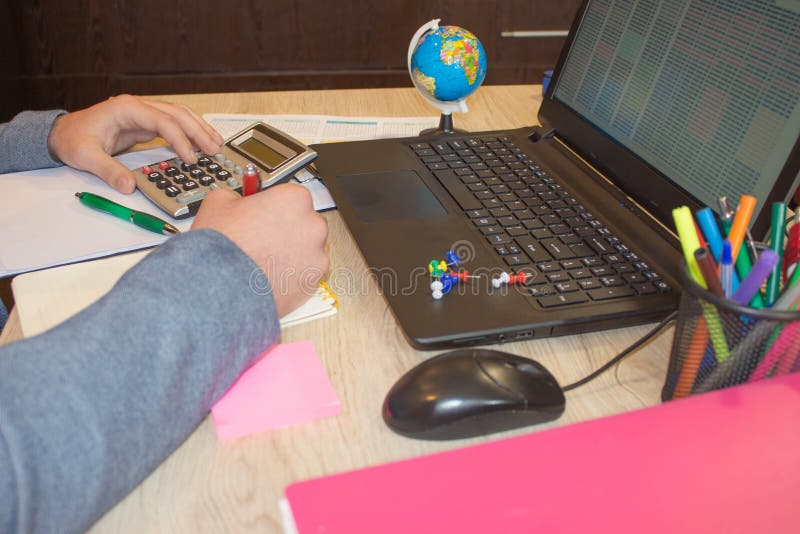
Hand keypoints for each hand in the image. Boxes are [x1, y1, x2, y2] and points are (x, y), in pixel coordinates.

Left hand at [47, 94, 222, 193]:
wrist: (62, 134)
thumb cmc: (72, 139)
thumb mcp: (85, 156)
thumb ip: (108, 171)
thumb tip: (129, 186)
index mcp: (126, 109)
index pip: (162, 121)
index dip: (179, 139)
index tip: (189, 158)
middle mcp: (138, 107)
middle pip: (177, 114)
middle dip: (198, 132)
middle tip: (214, 149)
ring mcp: (143, 114)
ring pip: (179, 116)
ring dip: (199, 129)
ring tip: (216, 144)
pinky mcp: (145, 125)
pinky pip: (174, 125)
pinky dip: (190, 133)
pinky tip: (200, 143)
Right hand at [191, 184, 328, 316]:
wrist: (220, 287)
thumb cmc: (222, 247)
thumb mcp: (218, 202)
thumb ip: (237, 196)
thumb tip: (237, 200)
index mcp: (294, 199)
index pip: (292, 197)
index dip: (274, 207)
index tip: (264, 214)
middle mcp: (313, 226)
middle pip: (303, 223)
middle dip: (286, 231)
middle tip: (262, 239)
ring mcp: (317, 256)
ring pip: (306, 251)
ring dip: (290, 254)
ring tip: (263, 262)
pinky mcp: (313, 283)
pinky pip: (304, 275)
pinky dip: (291, 277)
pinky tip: (269, 277)